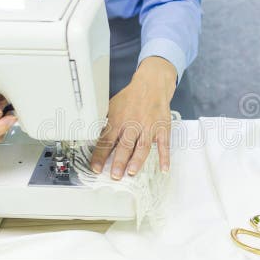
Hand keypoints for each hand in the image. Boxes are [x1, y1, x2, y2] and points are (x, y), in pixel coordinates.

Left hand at [90, 57, 175, 178]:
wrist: (151, 84)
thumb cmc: (131, 97)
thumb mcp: (112, 106)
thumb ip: (106, 123)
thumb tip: (94, 139)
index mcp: (118, 120)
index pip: (106, 140)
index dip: (100, 155)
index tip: (96, 168)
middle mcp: (132, 124)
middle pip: (125, 145)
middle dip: (119, 161)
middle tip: (115, 175)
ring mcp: (148, 127)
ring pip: (142, 146)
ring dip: (137, 160)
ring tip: (131, 172)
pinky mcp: (162, 128)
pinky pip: (163, 144)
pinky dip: (165, 157)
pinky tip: (164, 168)